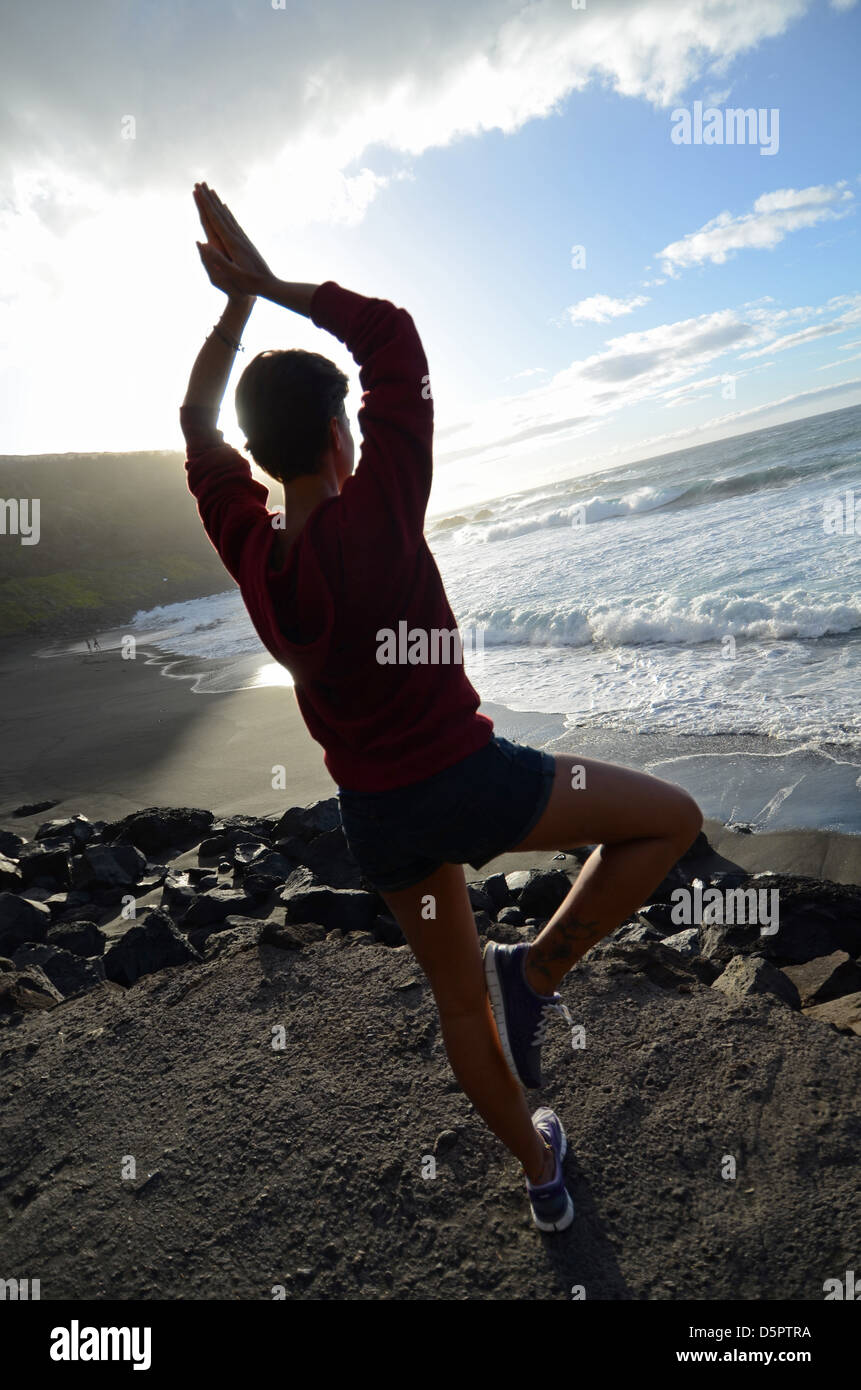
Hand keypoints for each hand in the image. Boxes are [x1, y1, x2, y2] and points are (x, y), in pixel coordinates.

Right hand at [193, 182, 272, 298]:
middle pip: (220, 213)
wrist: (270, 285)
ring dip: (217, 202)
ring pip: (227, 216)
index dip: (205, 205)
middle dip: (208, 198)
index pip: (215, 219)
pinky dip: (227, 213)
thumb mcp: (234, 275)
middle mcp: (237, 237)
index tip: (197, 191)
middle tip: (199, 183)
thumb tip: (204, 244)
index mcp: (232, 243)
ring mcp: (242, 238)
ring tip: (210, 190)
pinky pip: (234, 223)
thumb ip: (220, 260)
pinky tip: (225, 208)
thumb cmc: (251, 284)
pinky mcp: (245, 242)